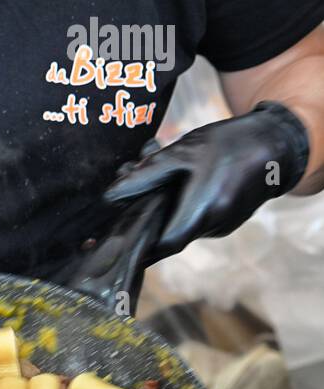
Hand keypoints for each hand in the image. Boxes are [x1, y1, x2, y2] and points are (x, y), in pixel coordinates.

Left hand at [105, 102, 309, 261]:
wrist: (277, 143)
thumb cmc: (229, 145)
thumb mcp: (181, 152)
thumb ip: (145, 176)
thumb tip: (111, 197)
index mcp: (203, 212)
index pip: (161, 245)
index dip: (136, 243)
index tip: (113, 234)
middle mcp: (214, 225)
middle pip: (166, 229)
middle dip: (141, 205)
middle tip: (125, 175)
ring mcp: (222, 224)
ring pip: (179, 218)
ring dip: (158, 195)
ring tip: (145, 158)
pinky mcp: (227, 217)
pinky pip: (194, 213)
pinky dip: (177, 195)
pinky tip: (170, 165)